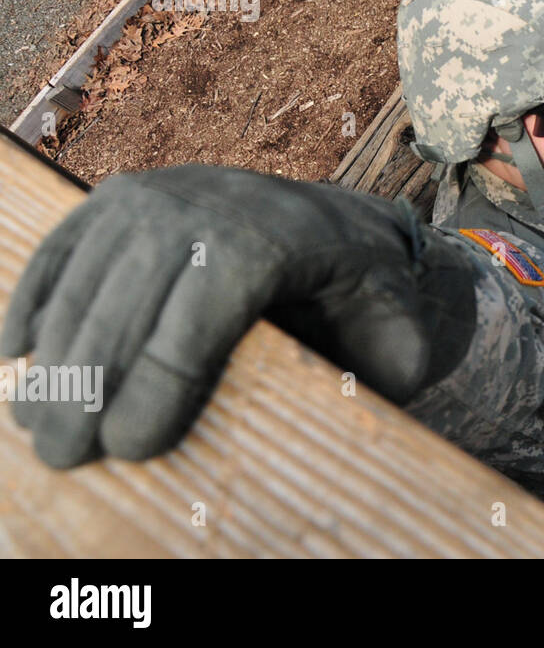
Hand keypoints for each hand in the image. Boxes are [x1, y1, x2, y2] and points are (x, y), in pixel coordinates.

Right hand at [2, 165, 476, 467]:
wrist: (337, 218)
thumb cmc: (362, 289)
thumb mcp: (397, 326)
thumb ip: (393, 366)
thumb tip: (370, 400)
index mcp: (266, 242)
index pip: (194, 325)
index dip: (157, 391)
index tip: (133, 449)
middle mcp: (200, 207)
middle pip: (124, 308)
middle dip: (87, 389)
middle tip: (67, 457)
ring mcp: (154, 195)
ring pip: (82, 283)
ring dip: (51, 359)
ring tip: (36, 427)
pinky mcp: (120, 196)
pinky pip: (63, 250)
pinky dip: (34, 300)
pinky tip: (17, 355)